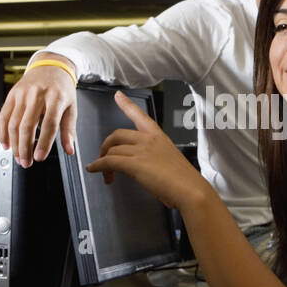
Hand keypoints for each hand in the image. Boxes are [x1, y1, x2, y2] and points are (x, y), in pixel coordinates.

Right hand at [0, 57, 76, 166]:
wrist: (51, 66)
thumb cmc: (62, 88)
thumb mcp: (71, 107)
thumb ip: (69, 130)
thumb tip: (69, 150)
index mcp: (56, 98)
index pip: (49, 124)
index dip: (43, 143)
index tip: (39, 157)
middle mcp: (38, 95)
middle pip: (27, 125)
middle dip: (25, 148)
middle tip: (26, 162)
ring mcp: (23, 94)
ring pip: (14, 123)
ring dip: (14, 144)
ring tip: (18, 157)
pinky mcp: (12, 94)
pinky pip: (4, 116)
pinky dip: (3, 132)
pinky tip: (6, 144)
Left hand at [84, 91, 209, 209]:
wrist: (191, 191)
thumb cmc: (185, 181)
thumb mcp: (170, 162)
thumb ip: (155, 159)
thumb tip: (144, 169)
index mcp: (159, 137)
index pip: (140, 116)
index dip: (127, 104)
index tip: (118, 95)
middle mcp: (149, 140)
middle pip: (117, 134)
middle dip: (106, 146)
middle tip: (103, 157)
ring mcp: (142, 151)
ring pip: (111, 149)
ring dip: (103, 162)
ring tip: (106, 175)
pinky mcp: (134, 164)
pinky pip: (109, 161)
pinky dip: (98, 166)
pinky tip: (94, 170)